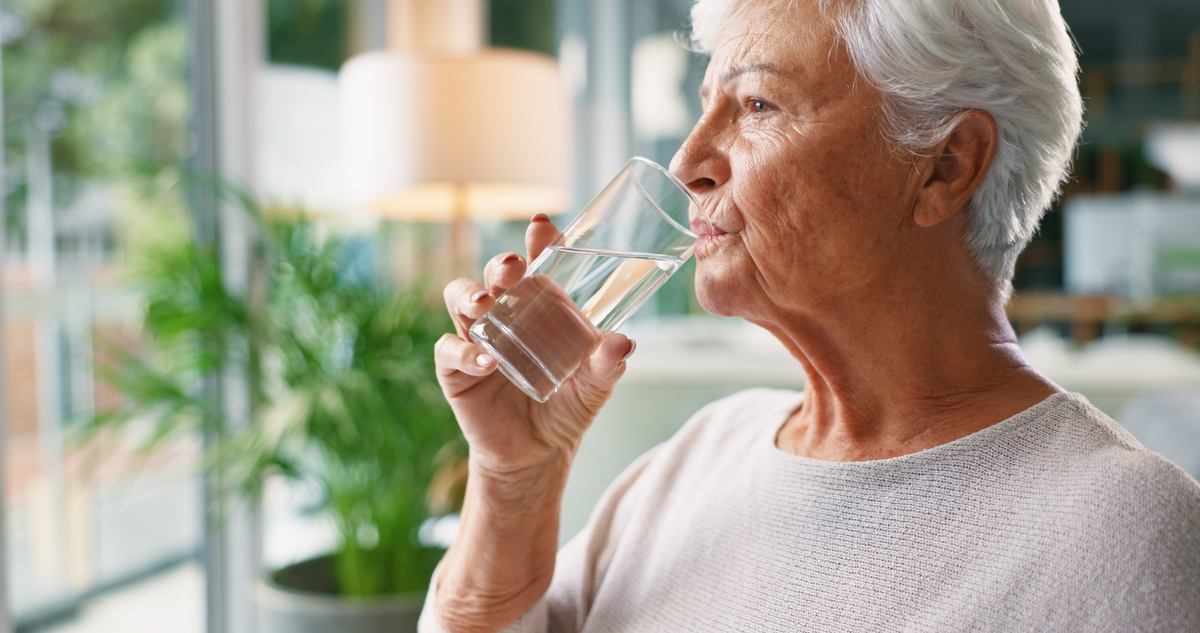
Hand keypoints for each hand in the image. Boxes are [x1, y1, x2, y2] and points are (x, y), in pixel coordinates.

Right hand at [435, 214, 635, 475]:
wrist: (538, 455)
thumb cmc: (568, 408)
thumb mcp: (596, 386)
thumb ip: (608, 364)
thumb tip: (622, 341)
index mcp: (539, 306)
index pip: (535, 264)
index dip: (537, 242)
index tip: (543, 227)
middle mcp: (504, 314)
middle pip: (493, 275)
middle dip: (500, 265)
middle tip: (513, 268)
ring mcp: (476, 338)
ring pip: (459, 299)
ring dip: (469, 295)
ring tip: (485, 304)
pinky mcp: (455, 370)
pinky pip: (450, 350)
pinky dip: (466, 352)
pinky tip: (486, 361)